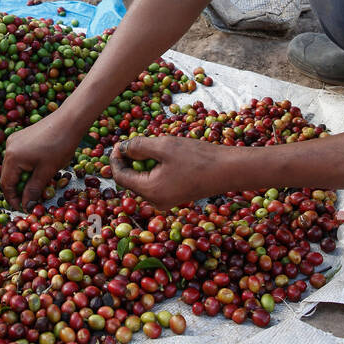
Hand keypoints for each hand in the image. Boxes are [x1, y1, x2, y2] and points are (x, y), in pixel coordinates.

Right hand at [1, 113, 85, 208]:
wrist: (69, 121)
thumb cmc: (59, 146)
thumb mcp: (47, 172)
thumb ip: (33, 190)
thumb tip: (26, 206)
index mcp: (12, 157)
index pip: (6, 184)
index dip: (13, 199)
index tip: (23, 208)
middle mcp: (9, 147)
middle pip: (8, 175)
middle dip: (18, 189)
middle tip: (31, 200)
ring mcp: (15, 140)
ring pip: (14, 166)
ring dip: (23, 178)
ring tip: (37, 186)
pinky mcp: (22, 136)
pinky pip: (19, 157)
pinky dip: (26, 167)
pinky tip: (38, 170)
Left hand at [110, 136, 230, 209]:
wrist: (227, 170)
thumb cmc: (196, 158)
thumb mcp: (164, 146)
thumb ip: (139, 147)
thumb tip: (122, 149)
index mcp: (149, 191)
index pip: (121, 177)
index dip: (116, 159)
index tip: (119, 144)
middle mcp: (155, 201)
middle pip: (131, 180)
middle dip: (130, 161)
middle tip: (135, 142)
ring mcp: (165, 201)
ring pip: (144, 180)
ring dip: (144, 164)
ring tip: (154, 147)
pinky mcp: (174, 197)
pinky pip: (156, 183)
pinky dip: (155, 169)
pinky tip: (165, 156)